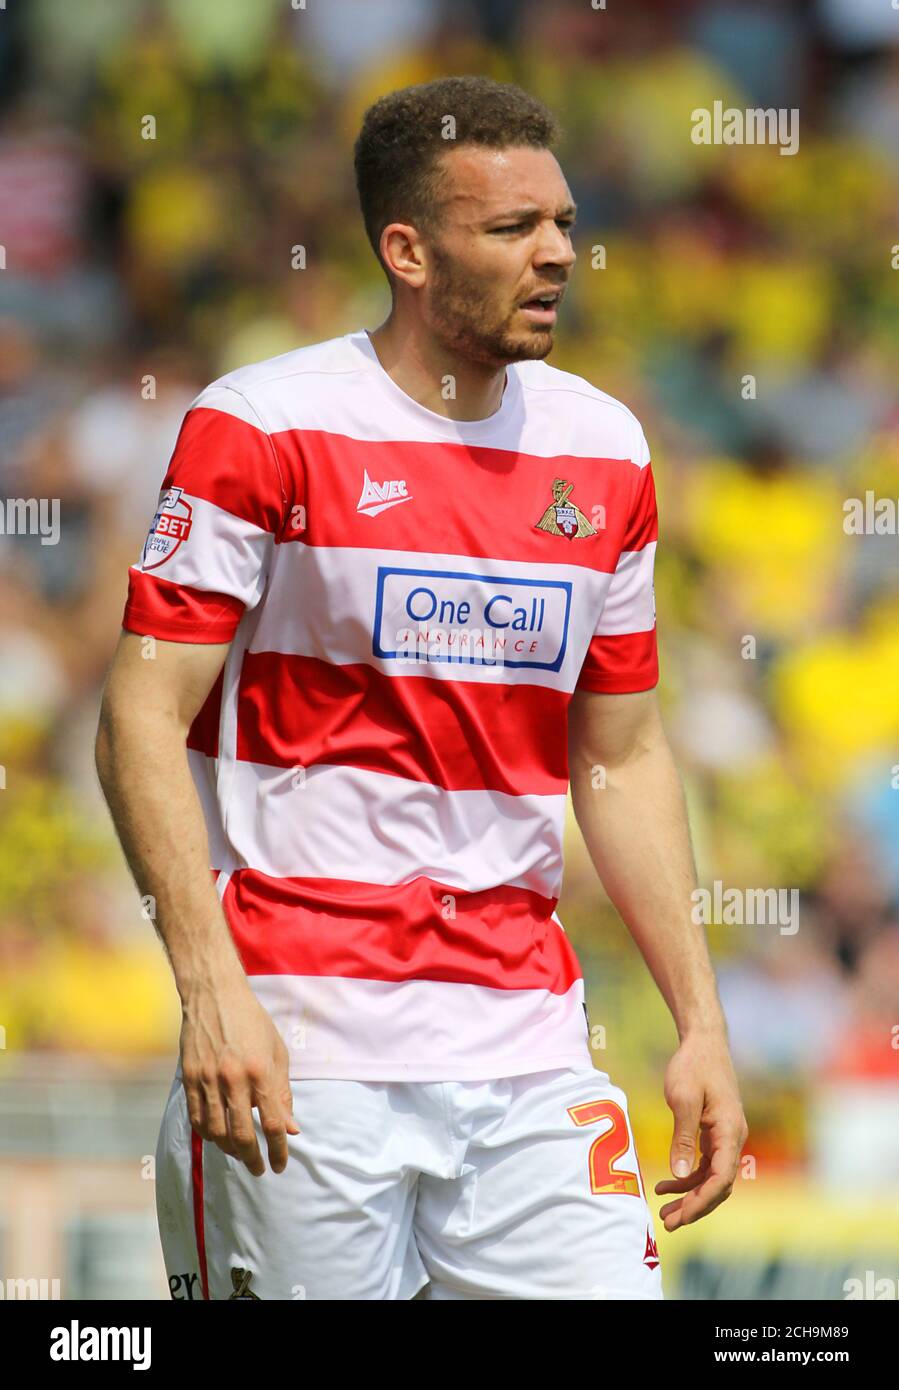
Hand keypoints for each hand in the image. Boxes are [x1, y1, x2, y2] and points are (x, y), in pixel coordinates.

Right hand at [180, 972, 299, 1176]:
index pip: (271, 1123)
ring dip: (230, 1150)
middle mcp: (232, 1079)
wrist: (214, 995)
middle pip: (241, 1135)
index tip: (281, 1164)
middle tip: (260, 1168)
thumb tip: (290, 1129)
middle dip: (252, 1158)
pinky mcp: (189, 1078)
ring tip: (241, 1154)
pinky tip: (218, 1138)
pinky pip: (197, 1118)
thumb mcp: (277, 1052)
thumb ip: (283, 1092)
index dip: (278, 1149)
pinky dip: (209, 1135)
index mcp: (259, 1071)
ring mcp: (207, 1080)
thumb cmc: (252, 1022)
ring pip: (216, 1132)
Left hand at [654, 1029, 747, 1230]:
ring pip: (712, 1178)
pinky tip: (666, 1186)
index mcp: (729, 1131)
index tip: (681, 1217)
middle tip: (668, 1223)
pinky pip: (705, 1165)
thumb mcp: (683, 1099)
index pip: (721, 1178)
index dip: (702, 1201)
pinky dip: (687, 1178)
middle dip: (695, 1206)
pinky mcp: (715, 1133)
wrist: (703, 1042)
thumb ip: (683, 1137)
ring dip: (690, 1196)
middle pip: (718, 1184)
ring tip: (664, 1212)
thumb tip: (679, 1174)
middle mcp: (733, 1138)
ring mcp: (725, 1137)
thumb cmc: (693, 1066)